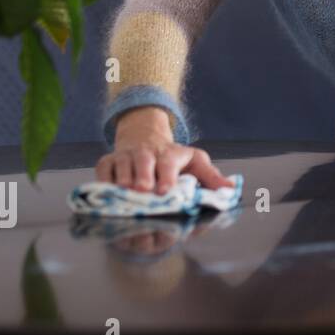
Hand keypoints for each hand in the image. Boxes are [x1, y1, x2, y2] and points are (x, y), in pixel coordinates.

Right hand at [98, 106, 234, 193]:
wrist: (145, 139)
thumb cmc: (173, 159)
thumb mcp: (196, 162)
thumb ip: (211, 176)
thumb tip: (231, 188)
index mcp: (171, 154)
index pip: (169, 163)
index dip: (167, 176)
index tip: (165, 191)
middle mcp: (147, 153)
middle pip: (144, 162)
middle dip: (143, 177)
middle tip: (143, 191)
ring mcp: (126, 156)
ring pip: (122, 165)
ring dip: (123, 180)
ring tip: (126, 193)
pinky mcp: (108, 162)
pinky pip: (103, 170)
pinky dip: (103, 181)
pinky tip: (106, 194)